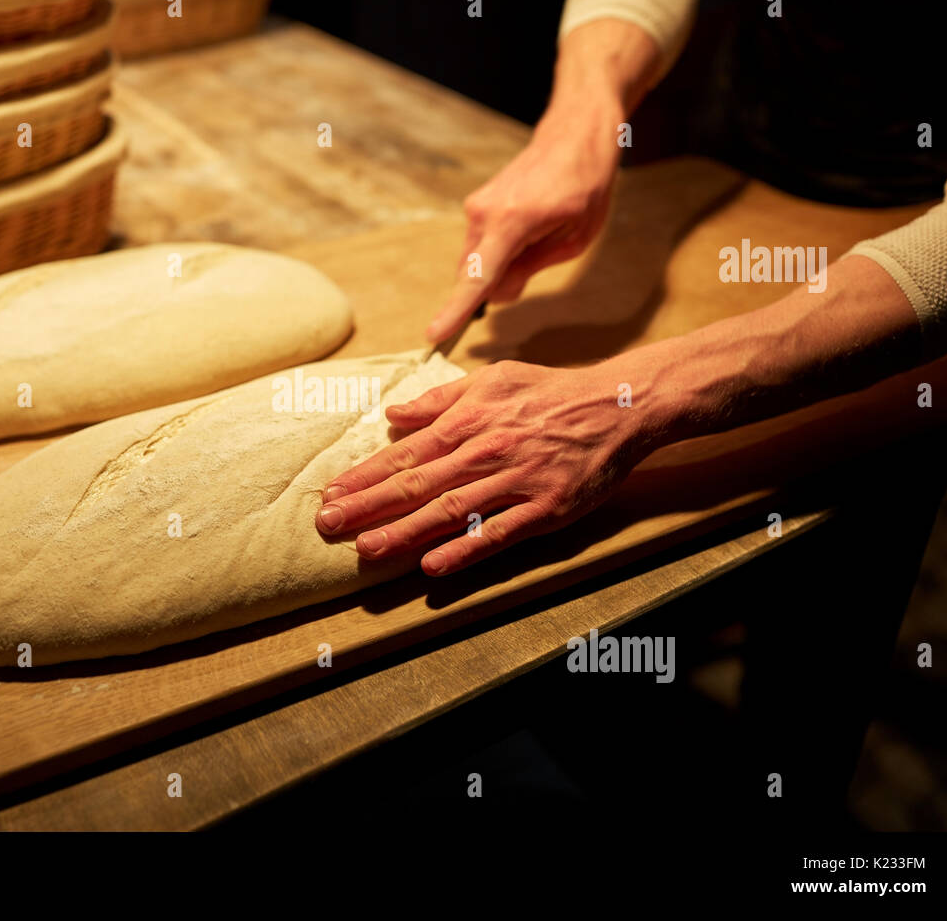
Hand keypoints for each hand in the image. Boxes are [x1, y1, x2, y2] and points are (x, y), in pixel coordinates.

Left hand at [314, 360, 651, 575]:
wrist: (619, 405)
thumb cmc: (550, 392)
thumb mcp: (492, 379)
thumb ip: (441, 399)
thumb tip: (393, 413)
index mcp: (468, 420)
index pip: (405, 452)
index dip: (364, 475)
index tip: (331, 493)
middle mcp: (485, 451)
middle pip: (417, 483)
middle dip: (367, 505)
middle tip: (327, 524)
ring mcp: (515, 482)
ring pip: (449, 511)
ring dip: (403, 532)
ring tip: (366, 549)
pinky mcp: (545, 509)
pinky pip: (498, 534)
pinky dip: (464, 550)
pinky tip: (432, 567)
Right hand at [427, 102, 621, 343]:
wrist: (574, 136)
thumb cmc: (585, 186)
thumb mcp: (574, 238)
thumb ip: (531, 269)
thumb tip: (496, 295)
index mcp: (512, 222)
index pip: (478, 277)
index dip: (456, 310)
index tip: (434, 334)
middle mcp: (483, 213)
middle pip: (472, 276)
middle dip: (496, 286)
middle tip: (533, 266)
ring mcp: (475, 207)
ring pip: (475, 262)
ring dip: (499, 267)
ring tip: (537, 239)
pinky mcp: (475, 205)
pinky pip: (478, 245)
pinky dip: (496, 252)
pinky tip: (525, 232)